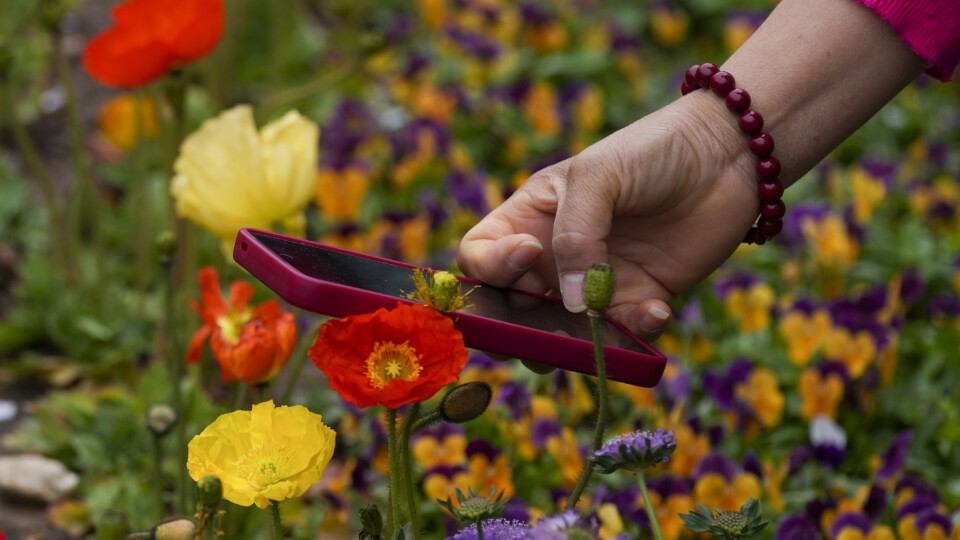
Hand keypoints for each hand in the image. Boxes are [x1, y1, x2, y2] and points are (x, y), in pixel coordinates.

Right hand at [458, 91, 758, 341]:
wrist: (728, 156)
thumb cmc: (651, 151)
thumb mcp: (598, 178)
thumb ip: (576, 238)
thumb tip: (569, 305)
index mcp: (529, 219)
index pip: (480, 256)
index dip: (490, 267)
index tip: (528, 255)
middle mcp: (554, 258)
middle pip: (512, 312)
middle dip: (520, 332)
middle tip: (542, 336)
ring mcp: (595, 284)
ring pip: (565, 335)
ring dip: (577, 343)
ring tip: (601, 328)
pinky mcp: (640, 301)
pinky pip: (624, 334)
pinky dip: (635, 334)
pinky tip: (656, 310)